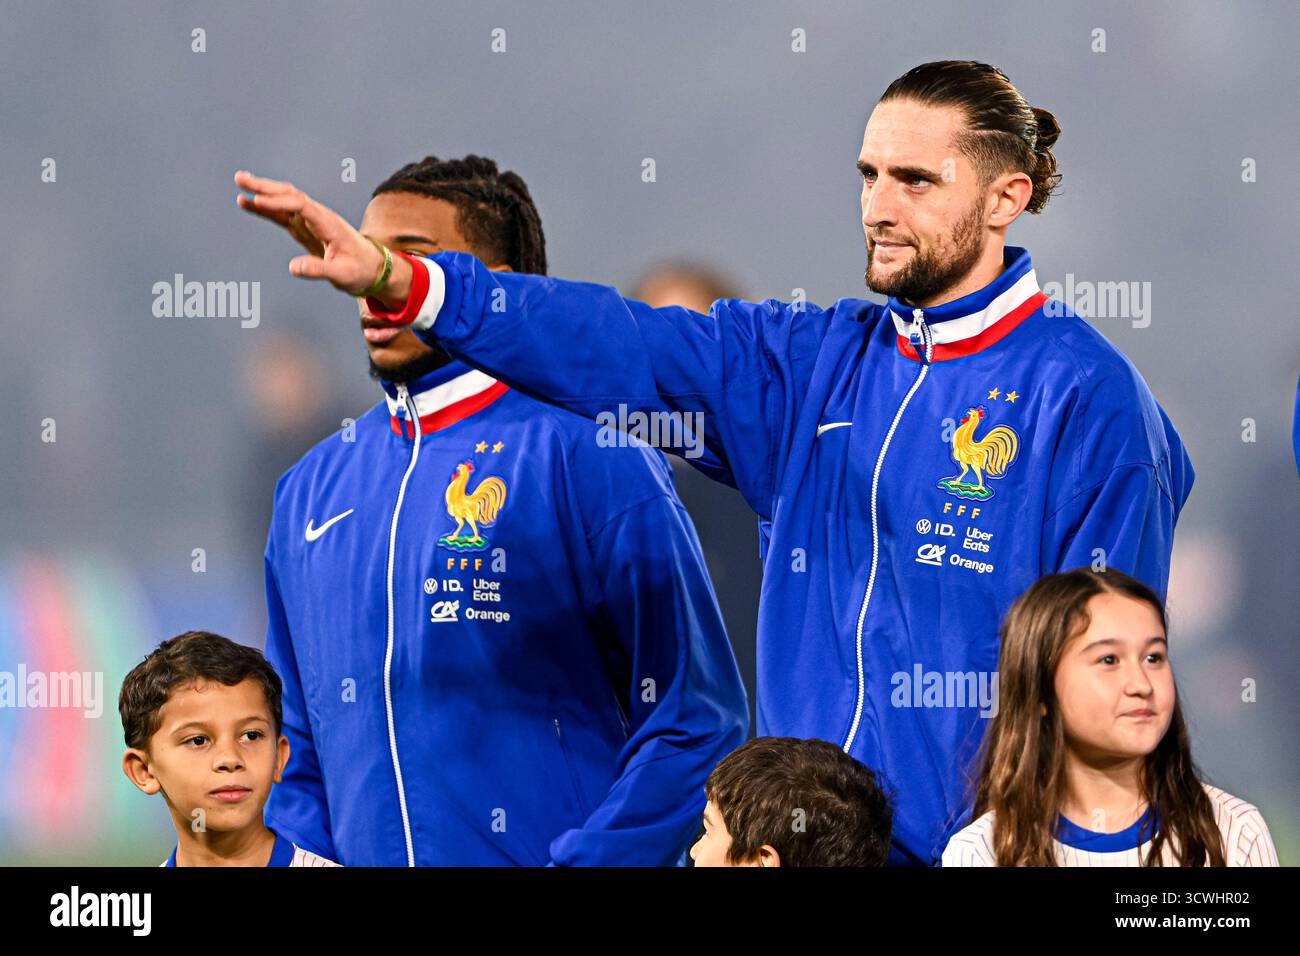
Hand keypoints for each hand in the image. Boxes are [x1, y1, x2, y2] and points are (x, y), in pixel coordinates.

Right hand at [234, 170, 385, 295]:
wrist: (372, 268)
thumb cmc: (360, 270)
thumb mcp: (341, 275)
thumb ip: (318, 270)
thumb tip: (292, 267)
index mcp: (328, 223)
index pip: (301, 205)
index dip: (279, 202)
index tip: (257, 201)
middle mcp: (318, 217)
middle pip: (290, 195)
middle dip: (265, 187)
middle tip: (240, 178)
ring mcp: (310, 221)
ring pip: (284, 200)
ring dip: (263, 191)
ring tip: (239, 182)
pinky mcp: (304, 229)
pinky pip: (281, 214)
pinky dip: (265, 208)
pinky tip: (246, 202)